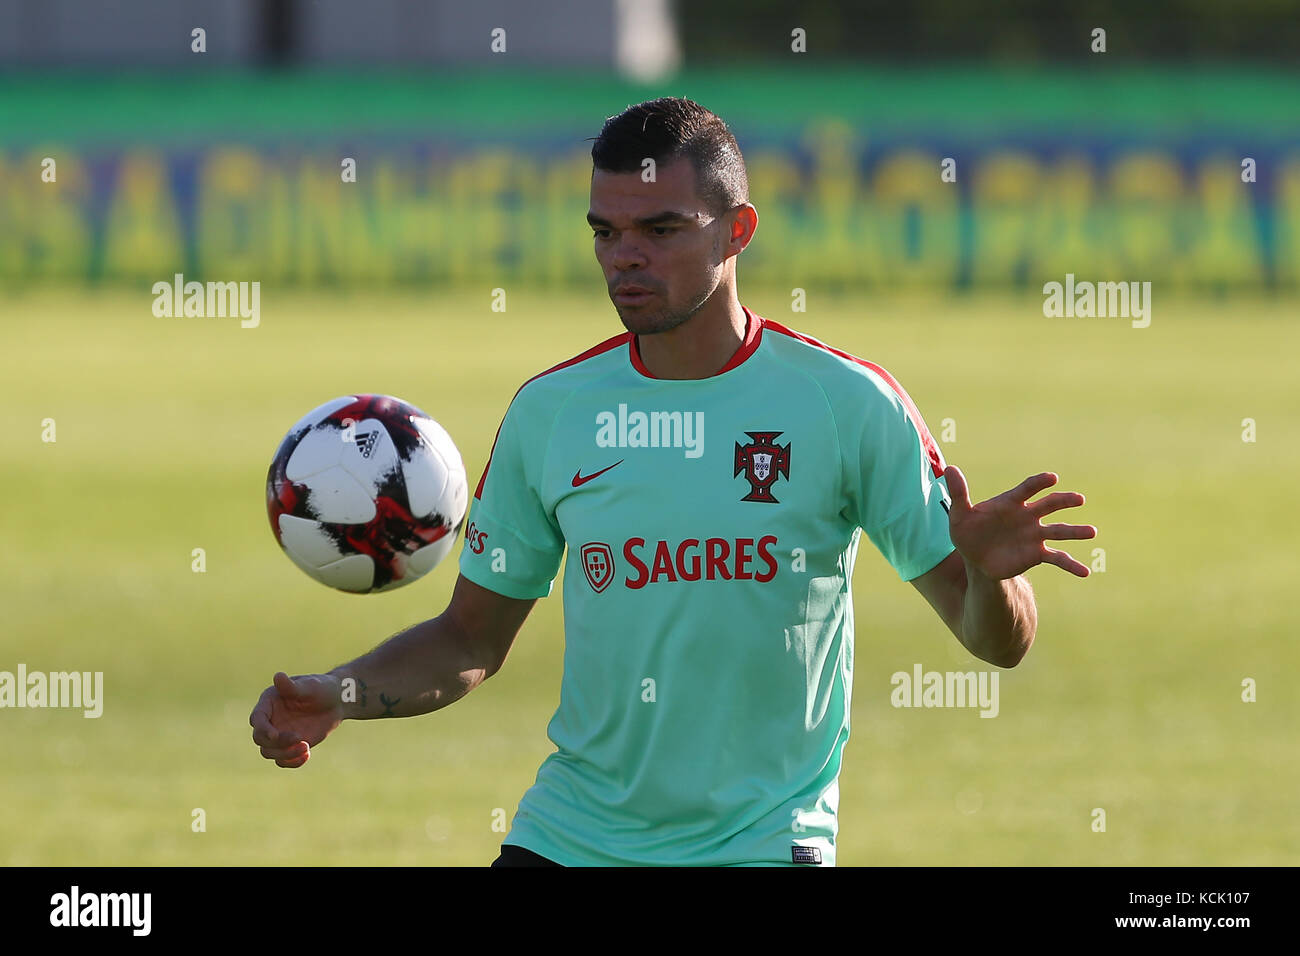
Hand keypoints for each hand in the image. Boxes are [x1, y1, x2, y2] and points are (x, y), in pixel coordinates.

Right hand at [249, 671, 343, 768]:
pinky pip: (283, 760)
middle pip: (260, 738)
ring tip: (306, 747)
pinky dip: (292, 762)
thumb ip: (292, 687)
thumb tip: (278, 676)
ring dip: (285, 754)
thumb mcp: (309, 686)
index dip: (263, 728)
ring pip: (269, 752)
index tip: (275, 735)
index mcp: (269, 702)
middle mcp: (269, 720)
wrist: (336, 702)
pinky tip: (307, 755)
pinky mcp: (289, 746)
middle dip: (277, 743)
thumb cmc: (321, 688)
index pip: (257, 718)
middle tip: (299, 738)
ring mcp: (278, 734)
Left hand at [944, 465, 1096, 579]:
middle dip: (1064, 501)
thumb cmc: (968, 532)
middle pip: (1050, 505)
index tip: (1052, 478)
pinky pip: (1058, 558)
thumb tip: (949, 469)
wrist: (975, 559)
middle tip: (1079, 499)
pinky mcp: (1037, 554)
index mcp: (1011, 503)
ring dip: (1076, 531)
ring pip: (1059, 530)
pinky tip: (1086, 572)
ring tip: (1092, 532)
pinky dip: (1072, 564)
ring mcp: (1035, 535)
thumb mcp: (960, 515)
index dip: (1039, 483)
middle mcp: (1028, 516)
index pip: (1028, 489)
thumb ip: (959, 493)